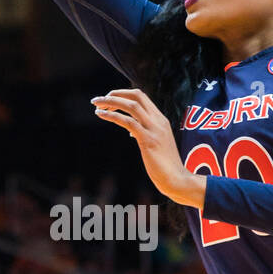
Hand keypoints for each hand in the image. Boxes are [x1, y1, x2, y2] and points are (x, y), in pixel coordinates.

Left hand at [91, 89, 205, 207]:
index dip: (124, 94)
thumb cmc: (165, 165)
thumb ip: (146, 133)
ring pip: (131, 105)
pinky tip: (100, 114)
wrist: (176, 179)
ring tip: (96, 103)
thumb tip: (132, 131)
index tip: (110, 99)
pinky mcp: (148, 140)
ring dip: (110, 101)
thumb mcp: (156, 143)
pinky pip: (128, 122)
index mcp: (160, 120)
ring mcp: (154, 130)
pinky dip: (112, 115)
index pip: (142, 97)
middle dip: (116, 94)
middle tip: (99, 100)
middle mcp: (158, 121)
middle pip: (136, 96)